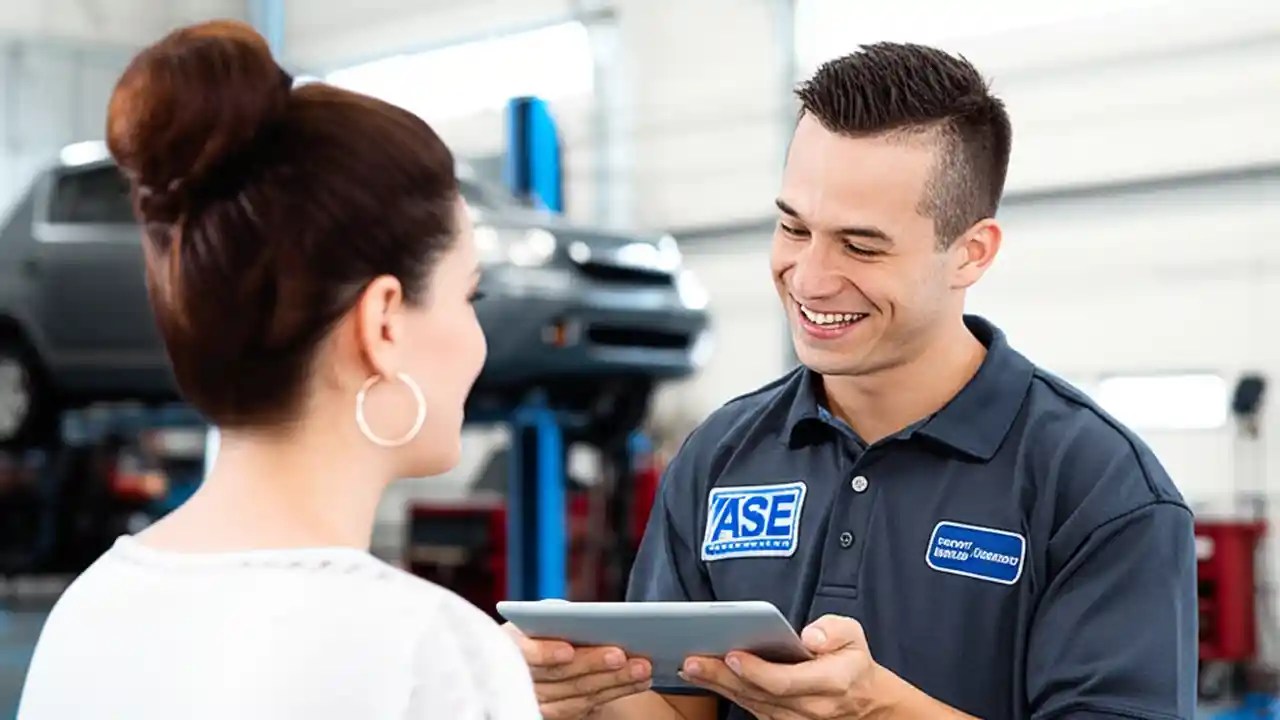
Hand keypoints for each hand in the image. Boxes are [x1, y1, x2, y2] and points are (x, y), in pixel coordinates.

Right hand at [503, 622, 653, 719]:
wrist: (528, 661)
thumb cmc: (538, 629)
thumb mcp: (540, 617)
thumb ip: (555, 616)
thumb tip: (582, 616)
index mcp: (510, 645)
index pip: (524, 653)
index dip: (544, 653)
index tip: (568, 651)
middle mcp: (519, 678)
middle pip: (559, 677)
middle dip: (592, 665)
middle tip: (620, 655)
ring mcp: (538, 701)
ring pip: (577, 696)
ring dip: (613, 682)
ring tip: (641, 668)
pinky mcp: (556, 713)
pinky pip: (587, 707)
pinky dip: (615, 692)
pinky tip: (638, 682)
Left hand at [677, 614, 888, 719]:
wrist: (865, 701)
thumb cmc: (852, 661)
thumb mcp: (854, 635)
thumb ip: (834, 631)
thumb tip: (809, 636)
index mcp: (830, 683)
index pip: (786, 682)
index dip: (757, 671)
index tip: (732, 654)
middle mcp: (810, 706)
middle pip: (760, 695)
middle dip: (723, 678)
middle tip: (693, 660)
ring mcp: (795, 718)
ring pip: (751, 703)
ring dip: (718, 686)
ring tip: (690, 666)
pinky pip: (750, 707)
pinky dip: (726, 692)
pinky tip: (705, 676)